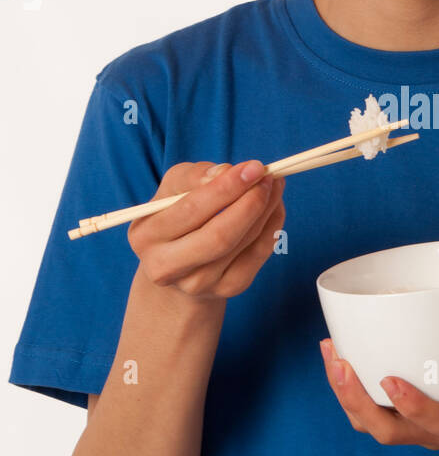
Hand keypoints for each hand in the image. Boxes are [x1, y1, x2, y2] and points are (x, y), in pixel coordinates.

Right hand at [128, 160, 285, 300]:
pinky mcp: (227, 288)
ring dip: (266, 210)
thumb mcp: (174, 187)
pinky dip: (272, 227)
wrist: (179, 262)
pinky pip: (258, 255)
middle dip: (251, 203)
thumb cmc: (177, 214)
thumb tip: (226, 172)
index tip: (254, 167)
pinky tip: (274, 207)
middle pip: (219, 236)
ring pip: (244, 243)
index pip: (191, 209)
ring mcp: (198, 283)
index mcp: (146, 236)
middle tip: (269, 177)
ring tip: (274, 185)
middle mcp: (166, 266)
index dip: (226, 187)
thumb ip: (195, 176)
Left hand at [319, 313, 438, 448]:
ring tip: (332, 354)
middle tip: (342, 363)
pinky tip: (341, 359)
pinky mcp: (415, 421)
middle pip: (392, 431)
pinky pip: (376, 417)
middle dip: (359, 401)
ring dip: (347, 397)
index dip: (413, 406)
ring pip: (377, 427)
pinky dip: (352, 394)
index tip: (390, 379)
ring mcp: (427, 431)